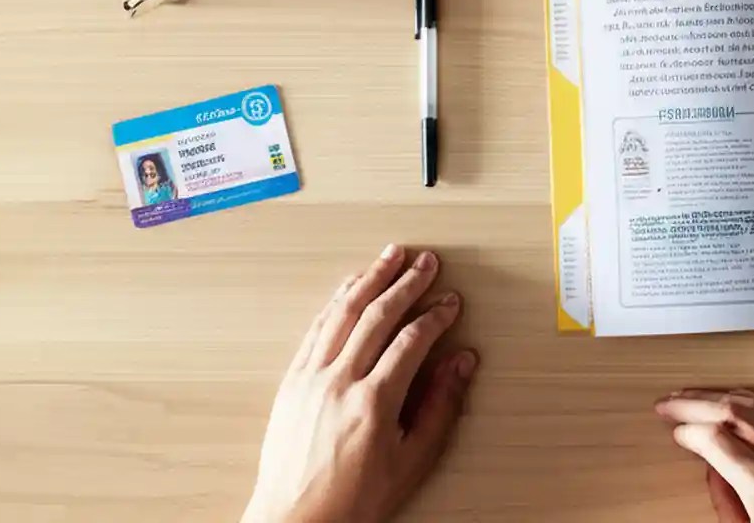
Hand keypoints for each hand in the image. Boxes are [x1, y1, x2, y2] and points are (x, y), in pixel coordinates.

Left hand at [242, 245, 477, 522]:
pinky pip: (316, 329)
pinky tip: (350, 288)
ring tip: (390, 258)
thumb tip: (461, 363)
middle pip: (377, 316)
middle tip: (427, 263)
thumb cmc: (354, 500)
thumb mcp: (411, 461)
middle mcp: (338, 383)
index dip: (436, 316)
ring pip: (342, 313)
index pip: (411, 340)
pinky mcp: (292, 382)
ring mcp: (310, 379)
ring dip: (369, 280)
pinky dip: (337, 302)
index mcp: (373, 403)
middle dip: (406, 284)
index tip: (451, 302)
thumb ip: (440, 407)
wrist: (296, 521)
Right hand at [656, 389, 753, 522]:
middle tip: (671, 403)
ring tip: (700, 395)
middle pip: (736, 413)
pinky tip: (745, 400)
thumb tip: (713, 471)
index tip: (676, 432)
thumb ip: (727, 505)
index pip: (716, 439)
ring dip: (726, 396)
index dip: (689, 431)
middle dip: (696, 403)